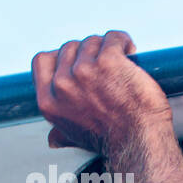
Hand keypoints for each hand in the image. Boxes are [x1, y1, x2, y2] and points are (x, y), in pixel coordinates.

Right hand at [31, 30, 172, 154]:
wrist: (140, 143)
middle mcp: (62, 85)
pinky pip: (113, 38)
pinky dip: (122, 41)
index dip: (61, 57)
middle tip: (108, 65)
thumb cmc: (115, 142)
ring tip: (123, 60)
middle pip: (70, 48)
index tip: (79, 61)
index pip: (42, 61)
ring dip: (108, 47)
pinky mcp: (108, 61)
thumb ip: (62, 133)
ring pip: (92, 42)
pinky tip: (130, 50)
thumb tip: (53, 140)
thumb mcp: (77, 138)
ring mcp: (84, 71)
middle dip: (90, 53)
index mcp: (49, 102)